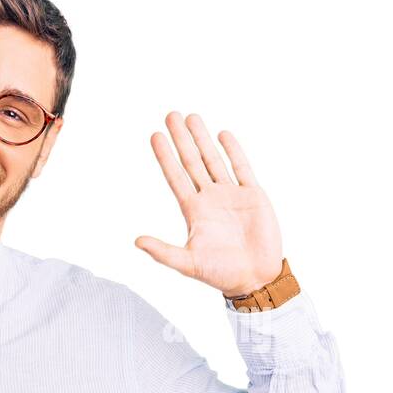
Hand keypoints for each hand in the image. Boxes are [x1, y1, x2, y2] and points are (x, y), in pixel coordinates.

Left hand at [136, 111, 283, 296]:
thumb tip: (137, 241)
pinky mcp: (253, 195)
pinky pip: (241, 168)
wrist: (255, 278)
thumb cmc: (221, 274)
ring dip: (203, 139)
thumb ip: (163, 252)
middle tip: (171, 115)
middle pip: (192, 162)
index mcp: (193, 211)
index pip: (175, 177)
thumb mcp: (188, 264)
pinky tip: (223, 134)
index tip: (155, 136)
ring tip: (192, 117)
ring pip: (214, 160)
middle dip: (181, 139)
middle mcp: (210, 198)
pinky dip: (233, 151)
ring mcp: (231, 195)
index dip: (165, 156)